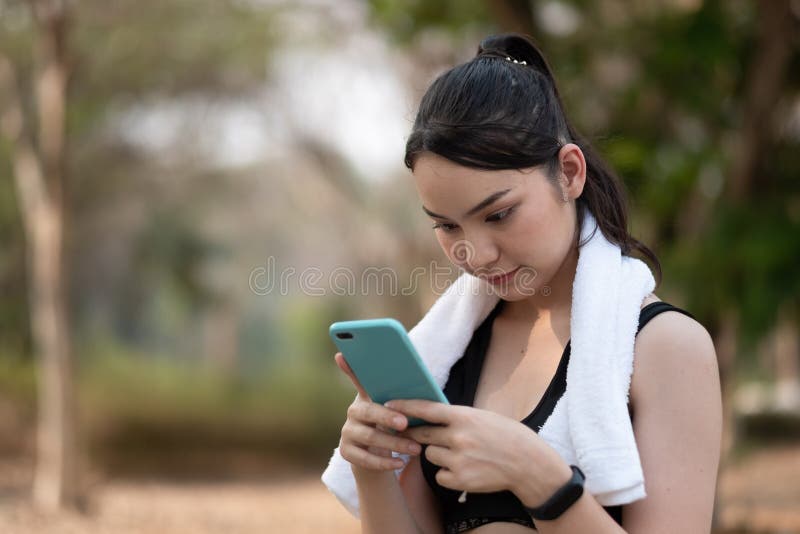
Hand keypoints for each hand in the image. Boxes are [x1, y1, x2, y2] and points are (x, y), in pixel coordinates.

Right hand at [334, 353, 422, 471]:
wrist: (379, 459)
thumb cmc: (395, 430)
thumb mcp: (400, 415)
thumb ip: (406, 403)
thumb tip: (428, 394)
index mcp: (367, 397)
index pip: (357, 378)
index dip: (349, 367)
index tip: (342, 354)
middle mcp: (353, 412)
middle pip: (368, 411)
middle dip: (387, 417)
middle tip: (405, 423)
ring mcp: (347, 432)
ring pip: (370, 437)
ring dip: (394, 443)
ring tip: (416, 449)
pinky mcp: (346, 452)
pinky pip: (365, 458)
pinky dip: (384, 463)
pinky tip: (401, 462)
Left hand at [388, 399, 570, 500]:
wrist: (528, 464)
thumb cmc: (505, 436)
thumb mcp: (482, 417)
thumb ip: (457, 417)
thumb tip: (430, 416)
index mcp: (464, 416)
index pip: (426, 409)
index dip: (405, 406)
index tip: (388, 404)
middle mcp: (458, 436)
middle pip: (421, 434)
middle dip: (415, 434)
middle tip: (411, 433)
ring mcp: (458, 459)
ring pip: (430, 455)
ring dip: (439, 455)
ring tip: (462, 454)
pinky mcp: (460, 480)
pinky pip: (439, 475)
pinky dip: (447, 474)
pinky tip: (465, 469)